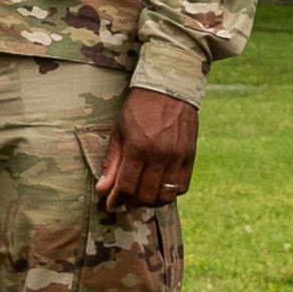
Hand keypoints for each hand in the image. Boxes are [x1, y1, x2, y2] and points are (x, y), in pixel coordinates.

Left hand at [97, 88, 203, 212]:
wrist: (169, 88)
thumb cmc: (139, 108)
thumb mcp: (119, 131)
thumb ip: (112, 162)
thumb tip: (102, 188)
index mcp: (138, 148)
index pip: (126, 186)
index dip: (116, 199)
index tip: (110, 203)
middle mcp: (159, 155)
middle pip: (146, 195)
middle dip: (132, 202)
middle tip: (125, 197)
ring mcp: (177, 157)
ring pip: (165, 195)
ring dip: (151, 201)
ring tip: (142, 195)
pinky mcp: (190, 156)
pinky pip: (182, 187)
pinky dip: (170, 193)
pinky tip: (160, 187)